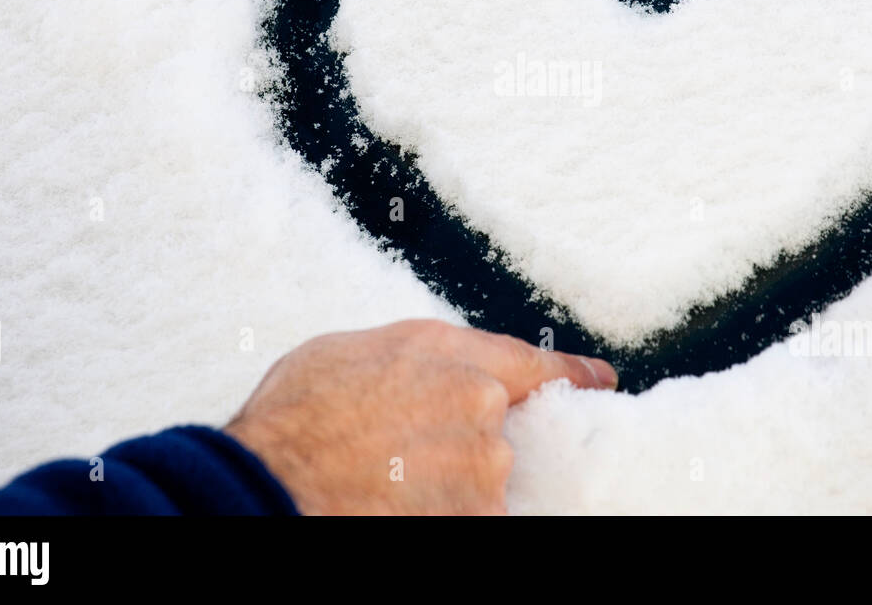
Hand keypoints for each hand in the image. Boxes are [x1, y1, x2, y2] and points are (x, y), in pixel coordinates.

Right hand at [224, 319, 617, 513]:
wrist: (271, 479)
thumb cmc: (298, 415)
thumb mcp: (357, 350)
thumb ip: (420, 358)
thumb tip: (436, 373)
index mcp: (457, 356)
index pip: (539, 364)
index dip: (574, 373)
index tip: (599, 380)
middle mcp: (482, 409)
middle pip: (497, 431)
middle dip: (459, 442)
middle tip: (400, 452)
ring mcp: (482, 473)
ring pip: (482, 480)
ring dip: (448, 486)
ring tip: (387, 483)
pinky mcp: (473, 521)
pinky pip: (470, 516)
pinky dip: (442, 514)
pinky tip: (396, 505)